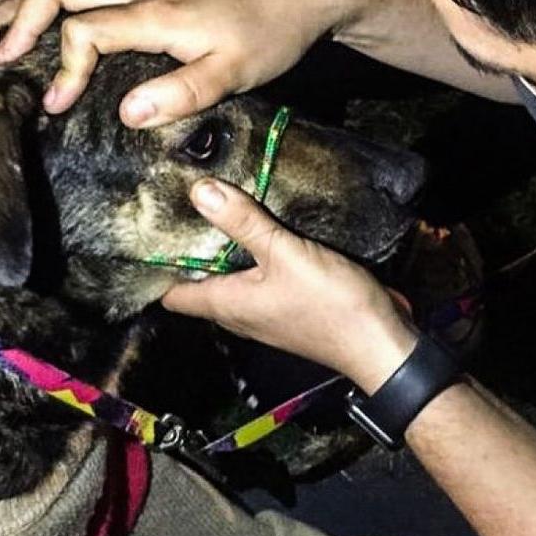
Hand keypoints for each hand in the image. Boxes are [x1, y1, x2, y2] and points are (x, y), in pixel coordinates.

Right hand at [0, 0, 360, 126]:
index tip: (57, 105)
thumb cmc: (271, 32)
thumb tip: (125, 114)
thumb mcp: (234, 74)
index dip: (63, 68)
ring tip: (4, 37)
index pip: (84, 30)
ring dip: (29, 1)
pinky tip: (48, 17)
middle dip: (17, 17)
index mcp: (156, 13)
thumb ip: (181, 93)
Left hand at [161, 178, 417, 393]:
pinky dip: (257, 256)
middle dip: (194, 247)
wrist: (381, 344)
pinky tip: (266, 227)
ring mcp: (264, 311)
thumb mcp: (287, 255)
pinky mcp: (289, 304)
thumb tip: (200, 191)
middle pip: (201, 281)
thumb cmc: (332, 307)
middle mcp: (239, 312)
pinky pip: (261, 277)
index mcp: (226, 305)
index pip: (171, 292)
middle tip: (188, 203)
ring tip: (225, 206)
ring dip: (228, 249)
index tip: (154, 226)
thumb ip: (244, 223)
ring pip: (232, 277)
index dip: (158, 263)